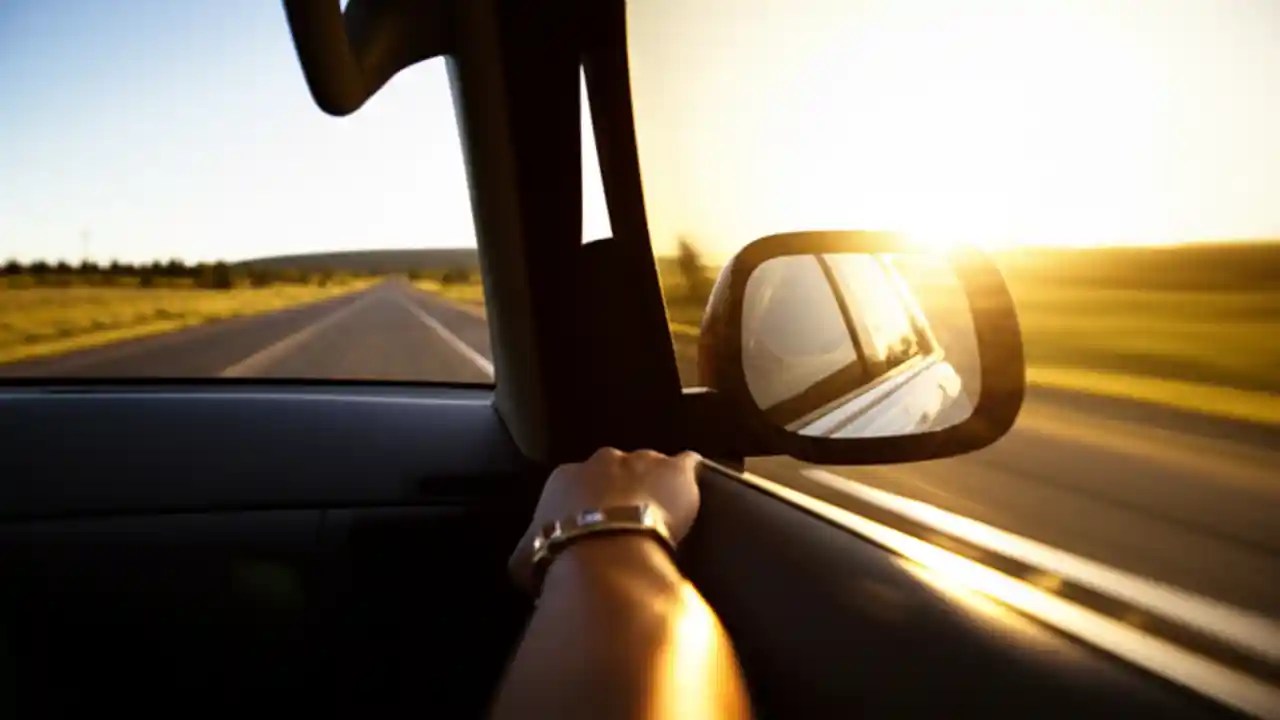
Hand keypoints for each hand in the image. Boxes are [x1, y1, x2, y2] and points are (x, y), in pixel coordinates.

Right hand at [510, 448, 701, 590]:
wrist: (606, 550)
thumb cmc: (561, 556)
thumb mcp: (527, 560)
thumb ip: (528, 555)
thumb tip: (526, 566)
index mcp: (564, 477)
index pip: (573, 485)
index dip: (583, 507)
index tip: (590, 529)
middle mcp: (602, 460)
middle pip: (613, 470)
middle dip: (619, 491)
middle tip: (624, 523)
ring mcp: (642, 460)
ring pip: (650, 465)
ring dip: (653, 485)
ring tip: (659, 513)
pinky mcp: (678, 470)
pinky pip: (688, 464)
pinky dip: (690, 477)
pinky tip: (694, 492)